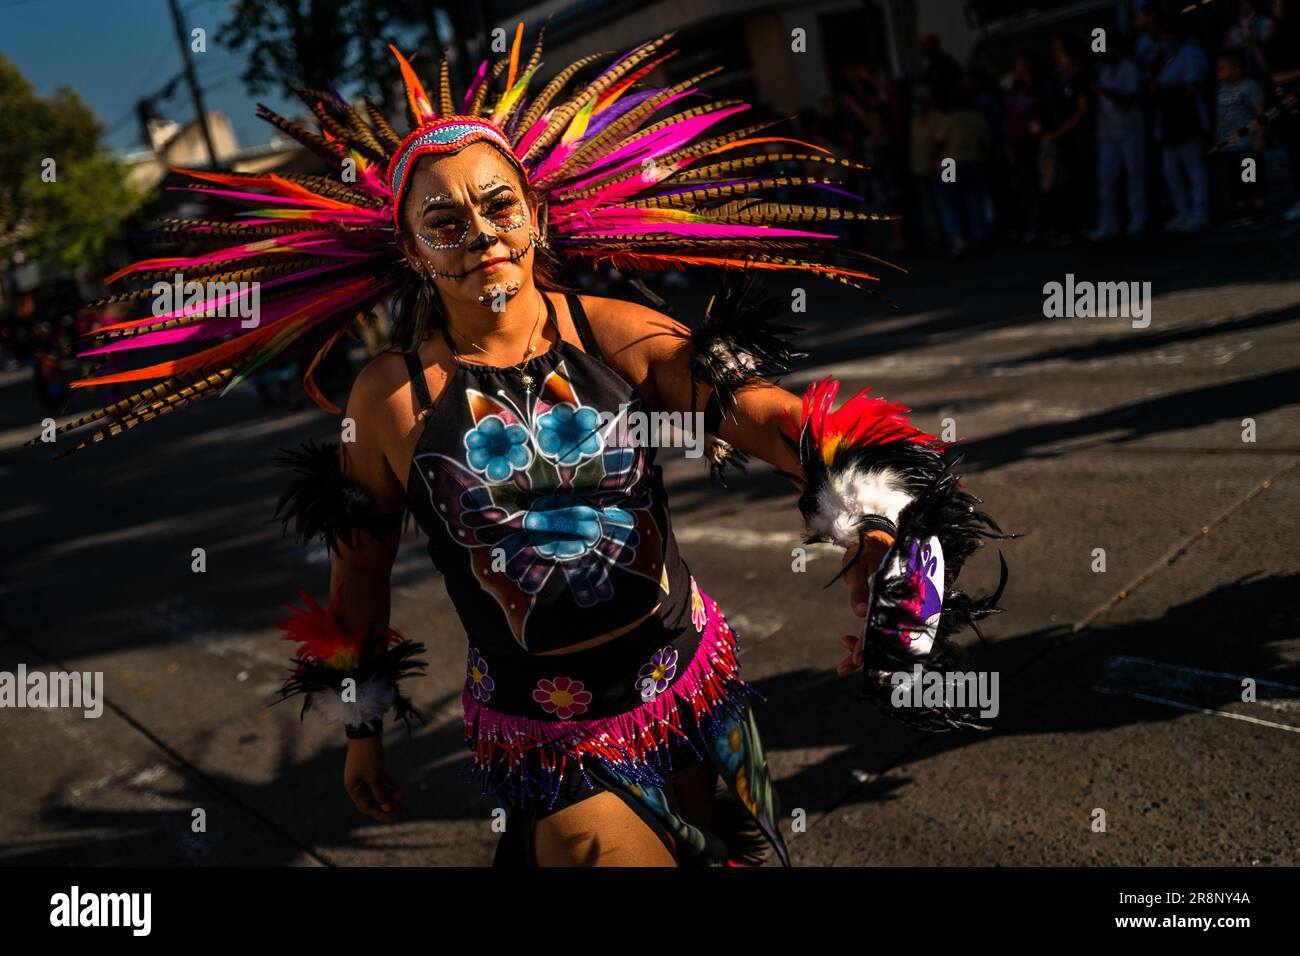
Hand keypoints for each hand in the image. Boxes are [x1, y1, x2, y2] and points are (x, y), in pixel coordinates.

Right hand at [344, 736, 402, 821]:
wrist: (366, 733)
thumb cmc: (368, 757)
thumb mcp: (375, 777)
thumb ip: (380, 794)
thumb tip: (386, 808)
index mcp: (354, 788)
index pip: (366, 807)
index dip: (379, 813)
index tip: (393, 818)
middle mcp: (357, 783)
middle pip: (373, 798)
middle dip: (387, 803)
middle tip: (401, 806)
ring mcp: (364, 773)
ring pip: (378, 788)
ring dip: (389, 793)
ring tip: (403, 797)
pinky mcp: (371, 765)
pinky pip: (379, 778)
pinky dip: (388, 782)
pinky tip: (397, 785)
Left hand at [837, 530, 893, 676]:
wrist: (872, 538)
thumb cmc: (864, 552)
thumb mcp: (858, 568)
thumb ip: (860, 590)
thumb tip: (860, 613)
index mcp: (890, 593)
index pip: (881, 624)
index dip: (869, 643)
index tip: (858, 659)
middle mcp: (894, 602)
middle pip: (883, 635)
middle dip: (865, 653)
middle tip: (843, 668)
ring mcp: (890, 607)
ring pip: (880, 635)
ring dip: (863, 650)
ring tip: (842, 667)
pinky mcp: (884, 609)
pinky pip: (876, 627)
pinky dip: (863, 638)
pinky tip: (847, 644)